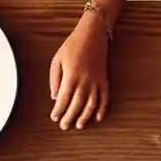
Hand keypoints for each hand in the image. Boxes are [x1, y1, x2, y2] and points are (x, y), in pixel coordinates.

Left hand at [49, 13, 108, 130]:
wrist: (93, 34)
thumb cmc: (72, 46)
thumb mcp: (57, 60)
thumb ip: (55, 80)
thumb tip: (55, 97)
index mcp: (71, 76)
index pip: (64, 99)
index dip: (59, 110)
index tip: (54, 117)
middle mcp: (85, 81)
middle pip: (76, 105)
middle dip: (69, 117)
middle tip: (64, 126)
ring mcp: (96, 81)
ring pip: (91, 105)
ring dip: (85, 117)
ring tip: (79, 126)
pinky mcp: (104, 80)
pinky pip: (105, 98)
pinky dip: (103, 109)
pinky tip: (98, 118)